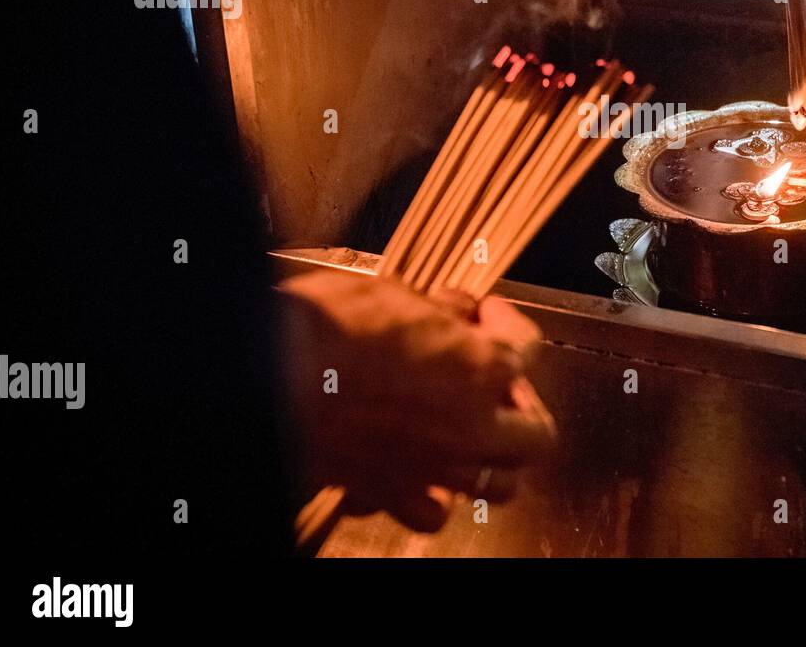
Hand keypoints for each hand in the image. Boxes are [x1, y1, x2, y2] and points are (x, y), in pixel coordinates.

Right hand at [276, 269, 555, 535]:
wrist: (270, 375)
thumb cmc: (327, 328)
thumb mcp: (394, 293)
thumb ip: (437, 310)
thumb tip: (454, 311)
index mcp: (481, 366)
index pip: (528, 346)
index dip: (508, 322)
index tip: (487, 314)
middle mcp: (471, 425)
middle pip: (535, 435)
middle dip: (523, 408)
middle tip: (497, 387)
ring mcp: (436, 467)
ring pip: (499, 485)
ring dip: (493, 460)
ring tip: (471, 435)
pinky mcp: (392, 494)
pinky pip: (433, 512)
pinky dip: (432, 495)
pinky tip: (418, 471)